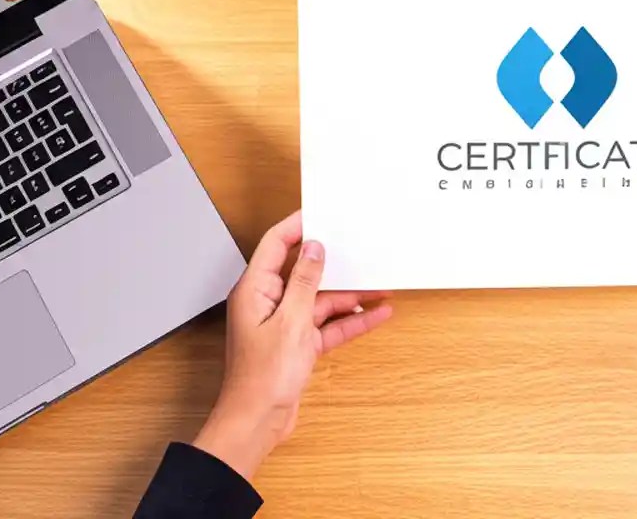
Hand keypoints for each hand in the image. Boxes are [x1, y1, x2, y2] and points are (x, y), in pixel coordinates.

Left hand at [193, 211, 392, 477]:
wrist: (257, 423)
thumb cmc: (261, 378)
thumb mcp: (291, 322)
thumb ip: (304, 282)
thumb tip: (314, 249)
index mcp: (255, 290)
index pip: (276, 244)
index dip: (298, 226)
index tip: (322, 213)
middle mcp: (268, 302)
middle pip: (304, 272)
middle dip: (335, 263)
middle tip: (359, 247)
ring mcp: (283, 324)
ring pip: (321, 300)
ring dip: (350, 295)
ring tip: (382, 285)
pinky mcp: (297, 344)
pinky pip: (327, 324)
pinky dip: (350, 320)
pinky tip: (376, 314)